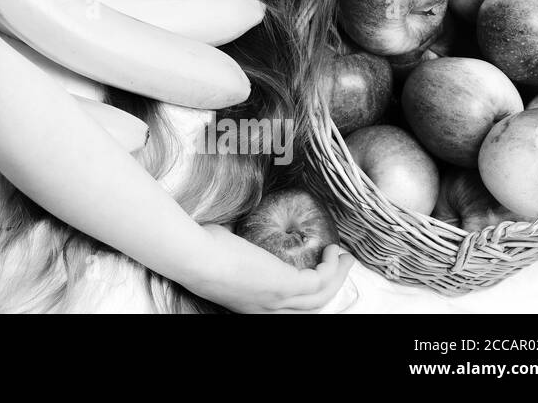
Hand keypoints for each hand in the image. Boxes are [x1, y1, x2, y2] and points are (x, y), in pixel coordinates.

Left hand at [193, 224, 355, 312]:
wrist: (193, 257)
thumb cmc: (200, 251)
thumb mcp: (223, 256)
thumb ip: (237, 249)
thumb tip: (239, 227)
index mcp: (253, 306)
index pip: (289, 308)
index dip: (306, 293)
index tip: (316, 274)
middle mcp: (268, 310)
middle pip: (312, 306)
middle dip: (330, 286)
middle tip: (339, 266)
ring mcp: (278, 300)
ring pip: (321, 296)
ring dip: (337, 276)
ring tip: (344, 258)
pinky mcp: (285, 286)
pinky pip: (320, 280)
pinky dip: (331, 266)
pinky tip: (331, 250)